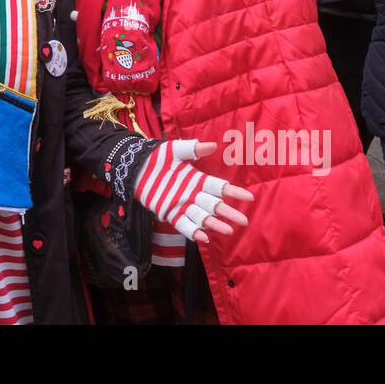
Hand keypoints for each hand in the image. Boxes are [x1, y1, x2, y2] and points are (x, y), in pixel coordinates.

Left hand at [134, 139, 253, 243]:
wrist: (135, 167)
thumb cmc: (157, 157)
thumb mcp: (175, 149)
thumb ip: (193, 149)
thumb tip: (213, 145)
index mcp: (197, 180)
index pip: (219, 187)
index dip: (234, 192)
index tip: (249, 197)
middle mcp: (192, 194)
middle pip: (214, 206)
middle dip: (229, 213)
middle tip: (244, 220)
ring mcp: (181, 205)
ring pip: (202, 218)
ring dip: (215, 224)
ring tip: (228, 231)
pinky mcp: (169, 213)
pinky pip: (183, 225)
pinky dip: (193, 232)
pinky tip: (203, 238)